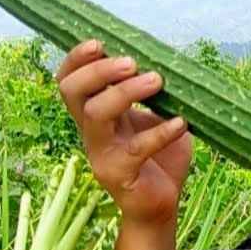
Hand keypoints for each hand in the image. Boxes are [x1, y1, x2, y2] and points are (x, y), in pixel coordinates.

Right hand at [55, 39, 192, 225]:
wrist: (160, 206)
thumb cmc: (159, 158)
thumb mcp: (155, 119)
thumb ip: (155, 95)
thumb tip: (170, 60)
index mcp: (95, 115)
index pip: (68, 81)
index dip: (75, 60)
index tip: (98, 43)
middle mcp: (91, 132)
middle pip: (74, 92)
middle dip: (99, 71)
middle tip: (132, 62)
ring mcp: (101, 154)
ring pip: (97, 114)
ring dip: (125, 93)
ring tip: (157, 81)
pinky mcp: (120, 175)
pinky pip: (136, 149)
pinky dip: (160, 132)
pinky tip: (181, 123)